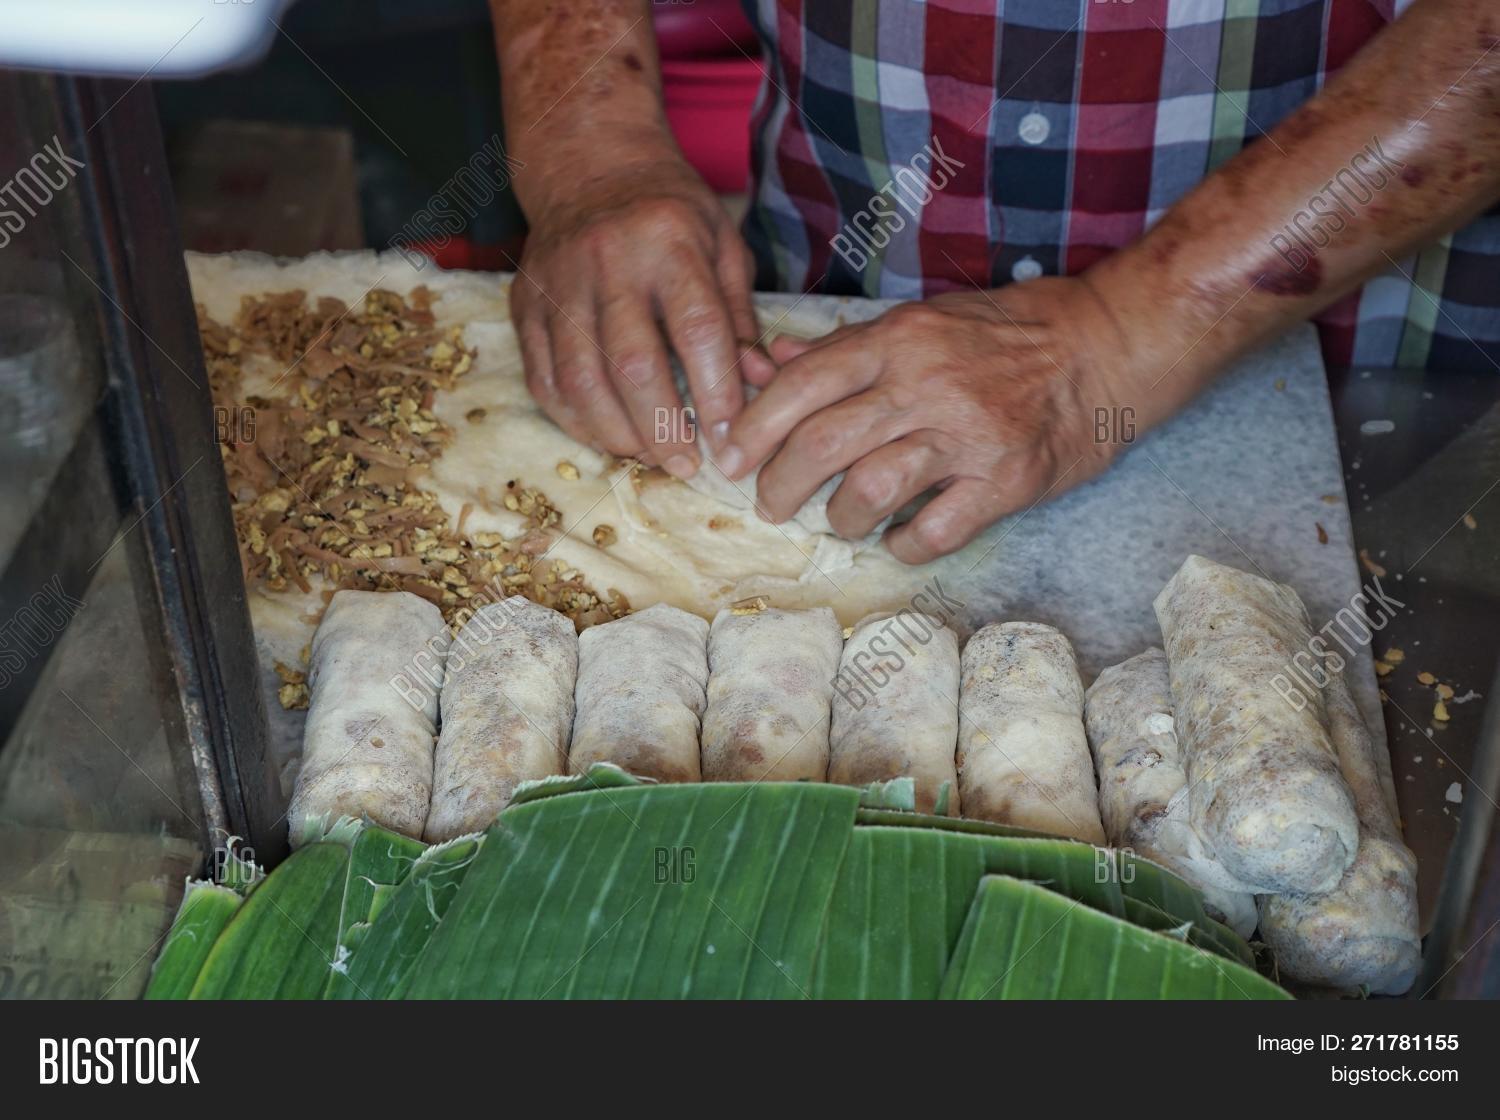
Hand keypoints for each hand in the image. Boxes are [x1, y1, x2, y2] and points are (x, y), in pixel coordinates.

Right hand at [509, 140, 772, 475]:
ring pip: (580, 379)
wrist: (588, 164)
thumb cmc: (669, 211)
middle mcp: (607, 261)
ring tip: (649, 456)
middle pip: (633, 364)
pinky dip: (574, 420)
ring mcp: (557, 284)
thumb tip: (762, 386)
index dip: (716, 395)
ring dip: (616, 433)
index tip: (731, 442)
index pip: (697, 330)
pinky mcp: (524, 304)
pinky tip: (605, 436)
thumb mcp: (722, 245)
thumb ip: (740, 317)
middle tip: (688, 467)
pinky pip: (543, 379)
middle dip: (663, 429)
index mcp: (668, 241)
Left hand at [718, 276, 1136, 563]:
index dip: (753, 427)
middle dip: (780, 485)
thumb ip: (841, 348)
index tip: (727, 458)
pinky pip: (933, 531)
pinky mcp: (1006, 480)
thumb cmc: (1004, 334)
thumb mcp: (920, 322)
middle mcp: (927, 384)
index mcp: (899, 340)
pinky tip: (899, 541)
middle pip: (822, 444)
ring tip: (842, 522)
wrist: (1105, 345)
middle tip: (771, 505)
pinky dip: (903, 547)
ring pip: (870, 490)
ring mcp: (968, 435)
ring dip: (841, 519)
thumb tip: (767, 363)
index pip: (803, 384)